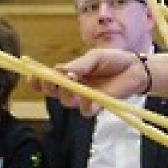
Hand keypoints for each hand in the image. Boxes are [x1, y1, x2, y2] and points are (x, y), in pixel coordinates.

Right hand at [32, 48, 147, 114]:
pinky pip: (86, 111)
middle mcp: (72, 87)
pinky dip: (85, 105)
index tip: (33, 75)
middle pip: (52, 93)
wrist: (134, 68)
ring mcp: (84, 98)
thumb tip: (59, 69)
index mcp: (68, 73)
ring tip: (75, 82)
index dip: (37, 80)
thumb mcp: (94, 57)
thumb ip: (79, 64)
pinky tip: (88, 97)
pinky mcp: (98, 106)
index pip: (47, 79)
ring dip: (67, 93)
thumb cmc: (112, 60)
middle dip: (49, 87)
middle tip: (54, 79)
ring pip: (66, 102)